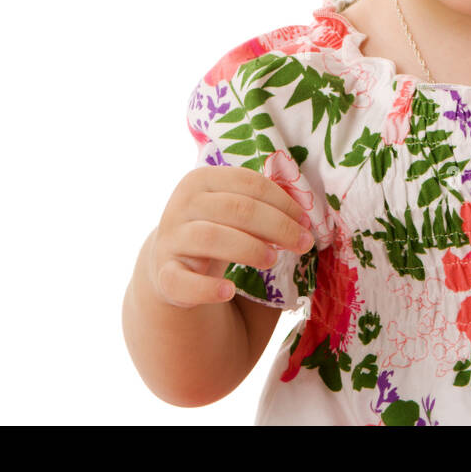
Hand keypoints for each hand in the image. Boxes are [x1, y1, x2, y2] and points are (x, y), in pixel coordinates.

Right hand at [149, 165, 314, 309]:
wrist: (172, 263)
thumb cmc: (217, 229)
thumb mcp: (234, 211)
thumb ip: (262, 206)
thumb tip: (305, 216)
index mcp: (202, 180)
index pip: (248, 182)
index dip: (282, 201)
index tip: (305, 221)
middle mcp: (182, 204)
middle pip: (237, 208)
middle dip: (277, 226)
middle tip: (303, 244)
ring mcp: (170, 240)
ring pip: (211, 237)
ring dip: (249, 248)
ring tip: (273, 261)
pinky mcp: (164, 276)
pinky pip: (183, 281)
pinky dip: (207, 288)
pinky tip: (229, 291)